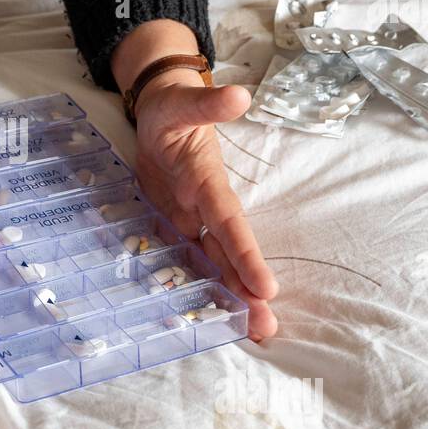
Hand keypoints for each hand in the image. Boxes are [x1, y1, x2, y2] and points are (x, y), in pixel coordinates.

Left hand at [133, 70, 278, 339]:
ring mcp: (189, 217)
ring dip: (228, 294)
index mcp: (208, 183)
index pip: (230, 224)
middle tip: (268, 330)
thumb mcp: (184, 101)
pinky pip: (183, 256)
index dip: (246, 255)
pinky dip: (193, 282)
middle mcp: (204, 207)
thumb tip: (239, 96)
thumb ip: (207, 103)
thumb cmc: (174, 105)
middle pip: (228, 253)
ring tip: (252, 333)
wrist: (159, 109)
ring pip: (211, 261)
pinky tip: (203, 313)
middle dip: (246, 290)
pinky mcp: (170, 221)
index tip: (268, 289)